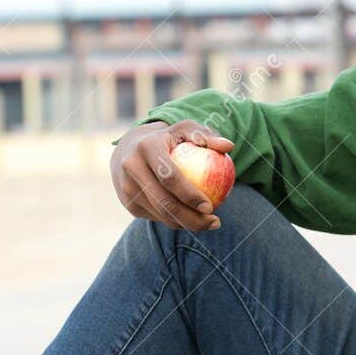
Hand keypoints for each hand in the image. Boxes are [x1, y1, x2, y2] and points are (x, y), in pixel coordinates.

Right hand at [110, 120, 235, 231]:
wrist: (129, 149)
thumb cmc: (167, 139)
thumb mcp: (185, 130)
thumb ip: (206, 135)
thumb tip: (228, 146)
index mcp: (146, 147)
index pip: (169, 177)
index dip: (190, 195)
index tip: (211, 206)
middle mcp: (131, 168)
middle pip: (163, 203)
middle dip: (191, 219)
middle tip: (214, 222)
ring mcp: (126, 188)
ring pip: (161, 215)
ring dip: (187, 224)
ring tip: (210, 223)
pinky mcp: (128, 204)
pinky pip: (157, 218)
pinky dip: (177, 222)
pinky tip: (194, 220)